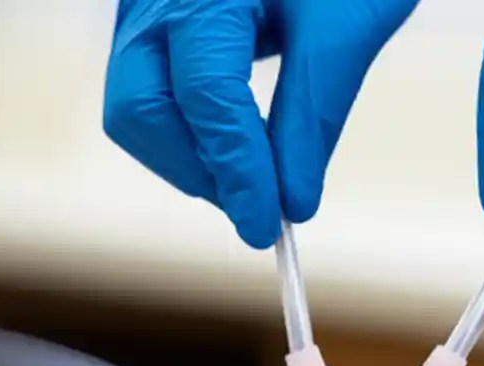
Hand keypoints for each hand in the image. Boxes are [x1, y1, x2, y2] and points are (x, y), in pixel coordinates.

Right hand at [104, 0, 417, 248]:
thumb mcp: (347, 21)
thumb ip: (316, 111)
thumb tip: (294, 199)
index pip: (206, 98)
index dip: (238, 172)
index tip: (270, 226)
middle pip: (140, 111)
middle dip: (198, 171)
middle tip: (258, 206)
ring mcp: (142, 6)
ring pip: (136, 109)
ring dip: (191, 157)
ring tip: (255, 177)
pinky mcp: (152, 20)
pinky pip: (150, 90)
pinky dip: (190, 129)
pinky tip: (240, 142)